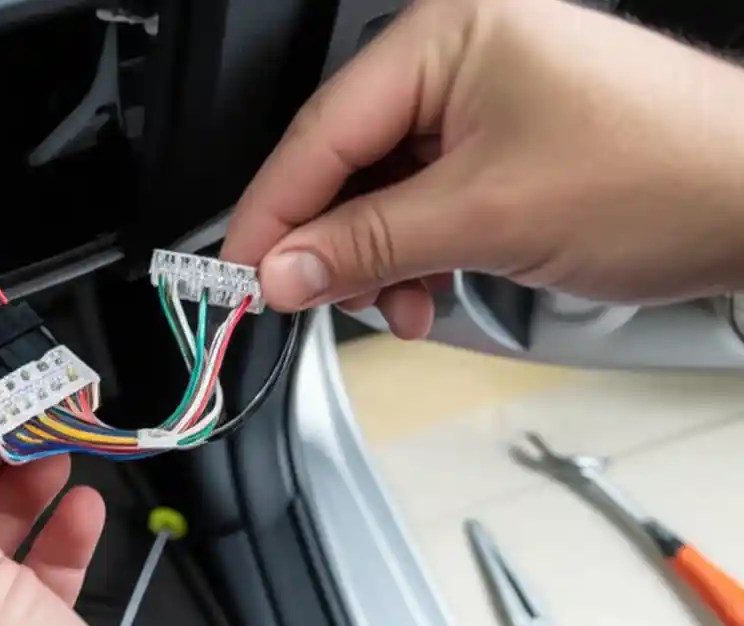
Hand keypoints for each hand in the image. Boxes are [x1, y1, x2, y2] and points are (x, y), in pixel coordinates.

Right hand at [225, 0, 743, 338]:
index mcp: (444, 36)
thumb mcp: (487, 216)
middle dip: (334, 245)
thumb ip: (368, 245)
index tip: (241, 274)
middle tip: (310, 301)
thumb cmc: (666, 173)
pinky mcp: (504, 143)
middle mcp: (457, 56)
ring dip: (379, 261)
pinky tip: (428, 290)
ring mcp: (483, 100)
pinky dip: (418, 253)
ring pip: (384, 191)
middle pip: (347, 161)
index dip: (273, 212)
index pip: (322, 131)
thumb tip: (284, 269)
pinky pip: (428, 199)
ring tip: (399, 307)